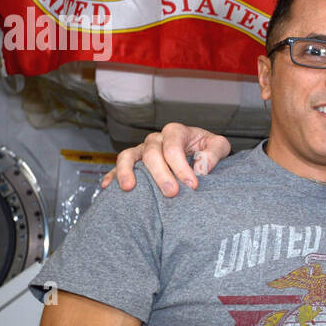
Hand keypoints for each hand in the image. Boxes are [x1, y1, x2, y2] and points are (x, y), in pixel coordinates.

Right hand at [100, 123, 231, 196]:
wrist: (198, 152)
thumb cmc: (207, 149)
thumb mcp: (218, 146)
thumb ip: (214, 153)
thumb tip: (201, 167)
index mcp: (175, 132)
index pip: (173, 147)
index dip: (181, 166)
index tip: (193, 185)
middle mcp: (155, 139)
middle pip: (152, 153)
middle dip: (161, 174)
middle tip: (172, 193)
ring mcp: (141, 150)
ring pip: (128, 156)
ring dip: (127, 171)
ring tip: (129, 188)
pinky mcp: (133, 163)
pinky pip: (117, 167)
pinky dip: (111, 176)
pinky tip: (107, 188)